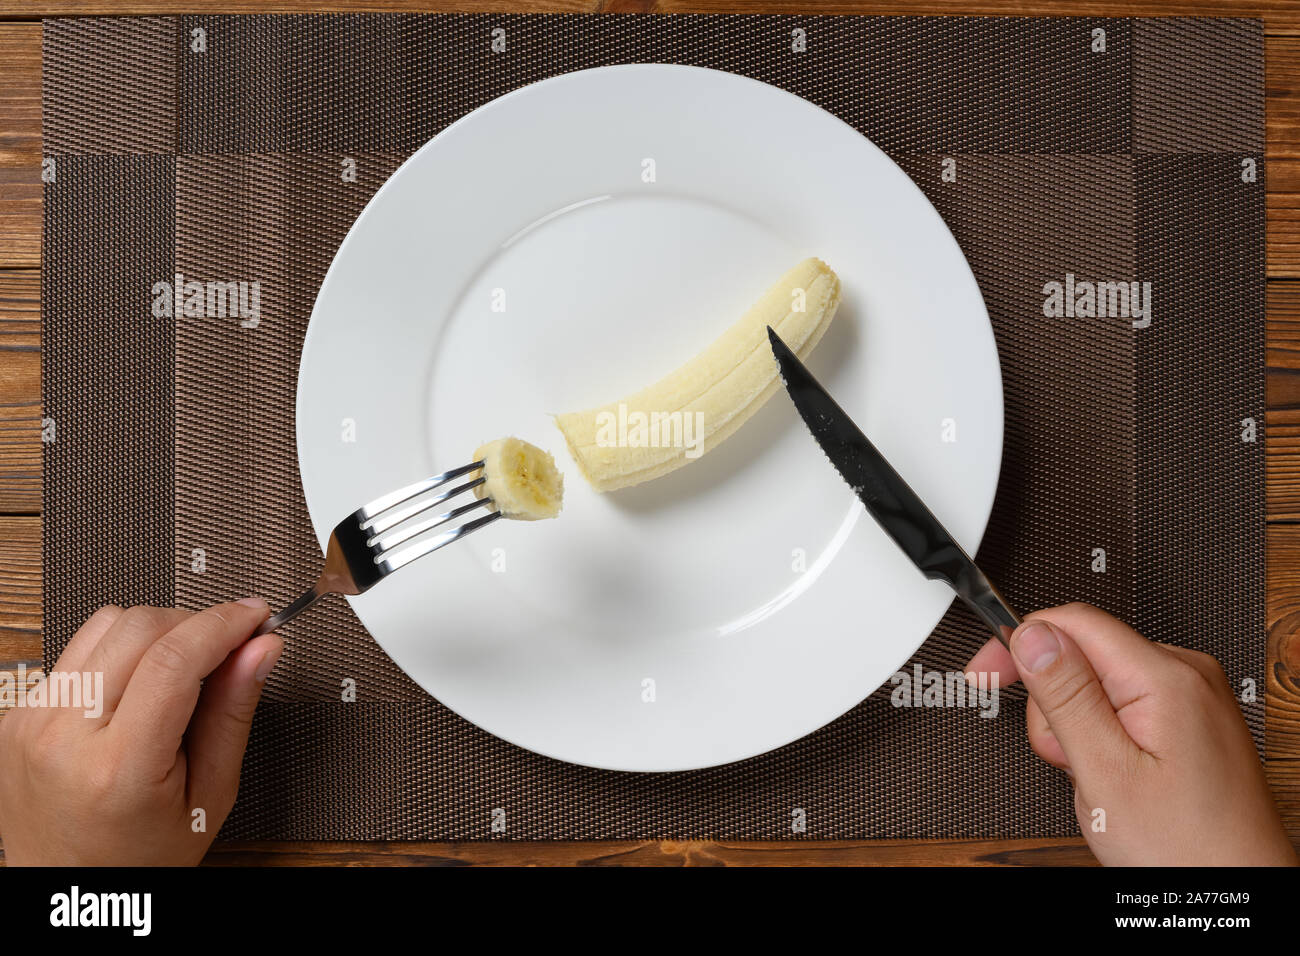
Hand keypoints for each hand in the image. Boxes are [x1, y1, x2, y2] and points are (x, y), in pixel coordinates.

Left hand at [0, 599, 281, 864]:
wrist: (68, 888)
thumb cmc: (140, 856)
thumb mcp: (210, 794)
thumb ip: (233, 714)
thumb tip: (260, 651)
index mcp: (118, 768)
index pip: (174, 661)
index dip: (224, 625)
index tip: (254, 617)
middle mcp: (63, 738)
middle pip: (138, 627)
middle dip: (195, 624)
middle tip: (227, 647)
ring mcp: (32, 722)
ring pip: (105, 624)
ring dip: (155, 633)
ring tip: (179, 673)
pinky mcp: (19, 713)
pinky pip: (77, 649)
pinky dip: (119, 654)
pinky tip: (137, 689)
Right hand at [966, 602, 1295, 865]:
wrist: (1237, 892)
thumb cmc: (1187, 849)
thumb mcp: (1106, 773)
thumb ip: (1065, 696)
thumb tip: (1032, 634)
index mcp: (1166, 678)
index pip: (1072, 623)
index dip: (1019, 645)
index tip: (985, 674)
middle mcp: (1185, 675)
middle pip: (1082, 655)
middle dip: (1054, 705)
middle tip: (1067, 756)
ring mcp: (1191, 697)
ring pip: (1097, 683)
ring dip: (1078, 727)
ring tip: (1098, 776)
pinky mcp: (1189, 719)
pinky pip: (1123, 705)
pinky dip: (1102, 736)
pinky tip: (1115, 773)